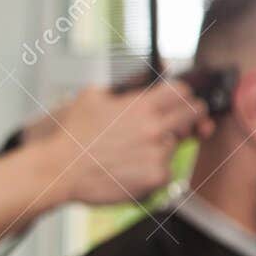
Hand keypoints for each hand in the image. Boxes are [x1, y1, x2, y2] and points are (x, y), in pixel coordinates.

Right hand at [45, 81, 206, 204]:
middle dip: (189, 116)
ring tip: (132, 153)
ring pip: (175, 145)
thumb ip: (121, 85)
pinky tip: (129, 170)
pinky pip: (165, 171)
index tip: (178, 102)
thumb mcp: (92, 96)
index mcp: (141, 106)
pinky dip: (151, 172)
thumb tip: (141, 77)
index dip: (182, 95)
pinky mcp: (156, 177)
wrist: (60, 169)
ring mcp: (158, 154)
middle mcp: (155, 128)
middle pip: (194, 114)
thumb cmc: (73, 134)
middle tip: (177, 123)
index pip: (183, 91)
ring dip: (161, 147)